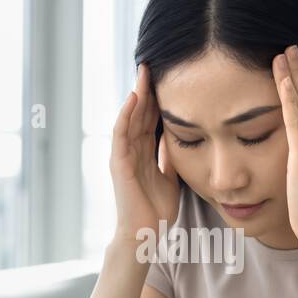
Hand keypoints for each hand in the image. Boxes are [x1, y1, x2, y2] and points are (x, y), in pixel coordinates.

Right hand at [109, 63, 180, 243]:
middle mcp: (132, 150)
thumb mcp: (171, 177)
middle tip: (153, 64)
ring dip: (136, 94)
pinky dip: (126, 114)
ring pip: (130, 117)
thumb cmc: (156, 210)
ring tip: (143, 72)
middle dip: (146, 89)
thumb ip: (170, 158)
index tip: (168, 77)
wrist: (145, 233)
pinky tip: (133, 97)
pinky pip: (121, 133)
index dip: (157, 98)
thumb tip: (179, 138)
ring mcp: (123, 155)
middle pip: (139, 113)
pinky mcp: (119, 163)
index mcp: (144, 153)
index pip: (150, 119)